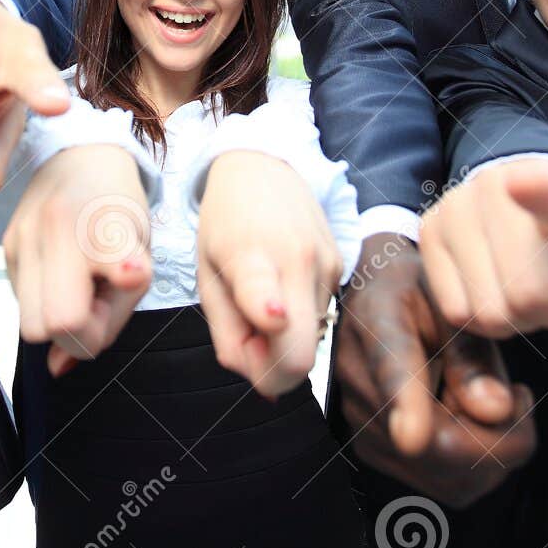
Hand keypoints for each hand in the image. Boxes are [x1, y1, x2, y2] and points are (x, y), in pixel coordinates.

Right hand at [3, 145, 151, 377]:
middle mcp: (50, 232)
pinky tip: (63, 271)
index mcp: (95, 232)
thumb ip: (114, 316)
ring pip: (26, 322)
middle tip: (98, 300)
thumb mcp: (141, 255)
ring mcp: (20, 238)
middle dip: (74, 332)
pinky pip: (19, 299)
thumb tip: (59, 368)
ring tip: (80, 285)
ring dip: (56, 316)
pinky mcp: (5, 245)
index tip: (114, 301)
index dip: (96, 330)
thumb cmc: (121, 208)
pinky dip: (43, 298)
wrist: (84, 154)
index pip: (70, 319)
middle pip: (42, 328)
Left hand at [195, 151, 341, 397]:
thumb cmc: (225, 224)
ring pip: (310, 340)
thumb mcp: (206, 276)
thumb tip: (260, 380)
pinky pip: (319, 318)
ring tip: (259, 300)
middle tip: (247, 346)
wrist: (264, 167)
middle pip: (302, 355)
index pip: (268, 305)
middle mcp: (299, 261)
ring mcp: (327, 265)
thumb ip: (227, 334)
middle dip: (273, 372)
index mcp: (253, 257)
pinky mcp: (341, 267)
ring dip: (283, 339)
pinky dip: (297, 319)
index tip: (267, 323)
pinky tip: (280, 287)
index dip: (268, 334)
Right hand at [334, 234, 537, 508]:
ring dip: (490, 451)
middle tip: (518, 395)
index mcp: (378, 324)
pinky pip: (445, 483)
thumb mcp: (455, 301)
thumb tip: (496, 410)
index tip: (413, 436)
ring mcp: (364, 424)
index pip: (392, 370)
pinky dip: (475, 464)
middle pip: (436, 447)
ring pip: (448, 477)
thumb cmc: (422, 291)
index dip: (405, 406)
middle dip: (501, 437)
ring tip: (490, 401)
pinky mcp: (378, 451)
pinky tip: (471, 421)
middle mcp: (359, 381)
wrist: (377, 296)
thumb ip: (475, 353)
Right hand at [419, 158, 547, 382]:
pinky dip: (480, 317)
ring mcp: (455, 207)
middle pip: (522, 297)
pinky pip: (455, 312)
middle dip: (546, 311)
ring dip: (512, 318)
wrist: (524, 193)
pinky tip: (492, 286)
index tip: (522, 184)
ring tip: (521, 284)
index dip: (535, 189)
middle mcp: (496, 187)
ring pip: (484, 312)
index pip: (546, 189)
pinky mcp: (427, 230)